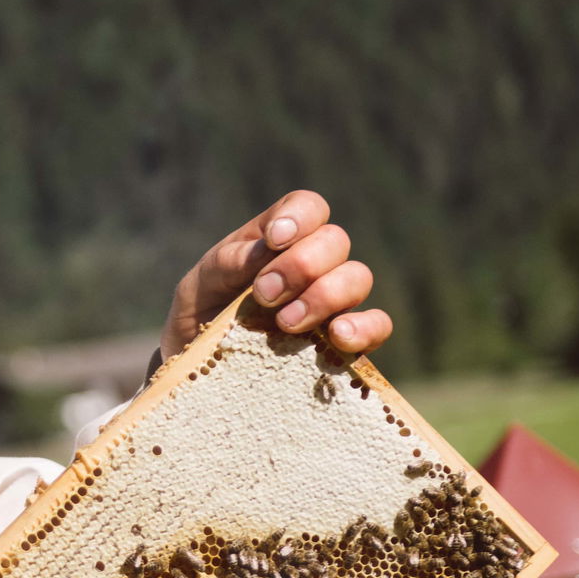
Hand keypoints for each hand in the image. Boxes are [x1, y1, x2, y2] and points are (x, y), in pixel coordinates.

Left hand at [160, 190, 393, 360]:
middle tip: (264, 294)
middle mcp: (314, 264)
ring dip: (325, 295)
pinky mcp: (346, 341)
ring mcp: (334, 301)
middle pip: (335, 241)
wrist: (200, 370)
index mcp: (279, 240)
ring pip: (358, 278)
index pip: (308, 207)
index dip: (300, 217)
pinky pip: (378, 325)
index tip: (275, 240)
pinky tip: (337, 336)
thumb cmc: (202, 316)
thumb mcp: (200, 285)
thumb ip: (226, 262)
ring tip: (285, 323)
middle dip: (302, 264)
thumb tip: (264, 250)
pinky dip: (365, 327)